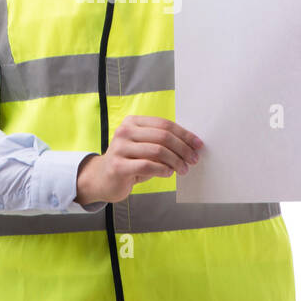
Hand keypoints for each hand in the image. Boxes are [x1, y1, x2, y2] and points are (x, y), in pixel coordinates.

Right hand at [75, 116, 203, 205]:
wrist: (102, 179)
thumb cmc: (129, 162)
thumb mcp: (144, 147)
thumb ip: (161, 143)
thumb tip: (191, 145)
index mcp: (132, 122)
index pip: (164, 124)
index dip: (184, 134)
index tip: (198, 145)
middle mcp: (124, 131)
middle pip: (163, 136)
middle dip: (183, 149)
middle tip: (193, 160)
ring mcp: (119, 148)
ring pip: (157, 151)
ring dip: (176, 161)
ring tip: (183, 169)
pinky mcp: (118, 166)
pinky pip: (147, 165)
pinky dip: (162, 170)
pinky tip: (169, 173)